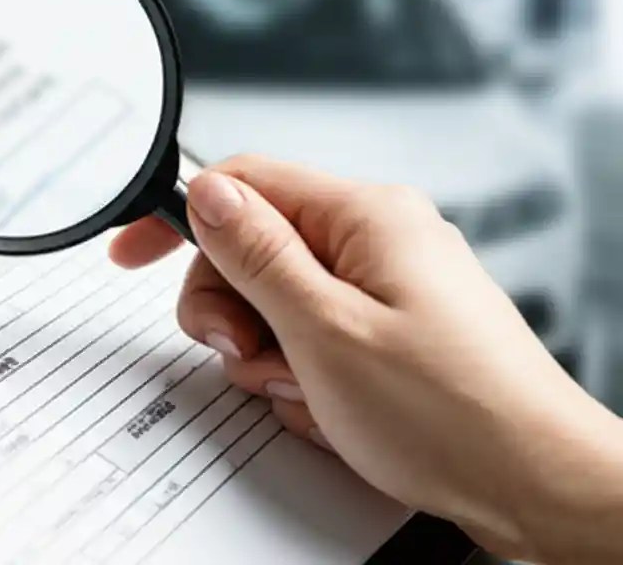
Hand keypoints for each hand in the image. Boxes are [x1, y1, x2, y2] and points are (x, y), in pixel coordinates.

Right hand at [110, 154, 622, 563]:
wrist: (535, 483)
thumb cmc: (453, 414)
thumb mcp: (324, 330)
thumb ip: (256, 255)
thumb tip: (206, 195)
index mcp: (366, 217)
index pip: (244, 183)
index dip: (179, 217)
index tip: (132, 254)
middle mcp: (379, 241)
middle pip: (253, 251)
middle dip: (234, 312)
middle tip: (248, 354)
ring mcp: (387, 288)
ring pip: (276, 305)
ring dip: (271, 357)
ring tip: (309, 393)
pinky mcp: (390, 332)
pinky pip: (312, 340)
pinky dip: (304, 379)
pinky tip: (333, 410)